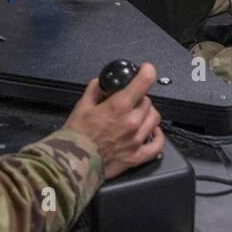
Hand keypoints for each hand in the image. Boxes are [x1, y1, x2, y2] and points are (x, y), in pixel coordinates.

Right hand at [63, 62, 164, 178]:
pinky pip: (157, 145)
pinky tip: (152, 132)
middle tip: (129, 101)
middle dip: (139, 98)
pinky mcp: (136, 156)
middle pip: (148, 101)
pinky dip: (158, 136)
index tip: (146, 69)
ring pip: (154, 119)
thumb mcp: (81, 105)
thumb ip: (95, 90)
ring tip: (138, 115)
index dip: (147, 71)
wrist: (73, 162)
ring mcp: (136, 140)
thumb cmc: (76, 136)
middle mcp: (132, 122)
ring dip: (147, 114)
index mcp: (119, 107)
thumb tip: (102, 83)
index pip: (144, 82)